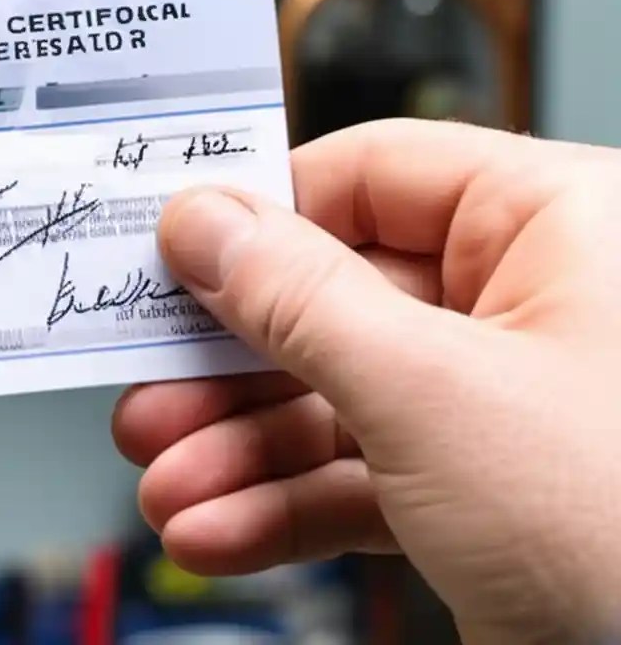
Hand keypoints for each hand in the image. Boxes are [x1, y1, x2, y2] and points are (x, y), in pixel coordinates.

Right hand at [114, 119, 620, 642]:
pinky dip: (285, 510)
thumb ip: (300, 300)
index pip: (372, 177)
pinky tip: (219, 532)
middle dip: (231, 373)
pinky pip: (364, 480)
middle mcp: (532, 307)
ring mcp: (504, 407)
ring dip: (241, 454)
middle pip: (334, 304)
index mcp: (558, 228)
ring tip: (171, 490)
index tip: (170, 258)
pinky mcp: (484, 494)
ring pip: (338, 403)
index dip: (260, 219)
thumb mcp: (434, 395)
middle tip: (151, 395)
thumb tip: (205, 224)